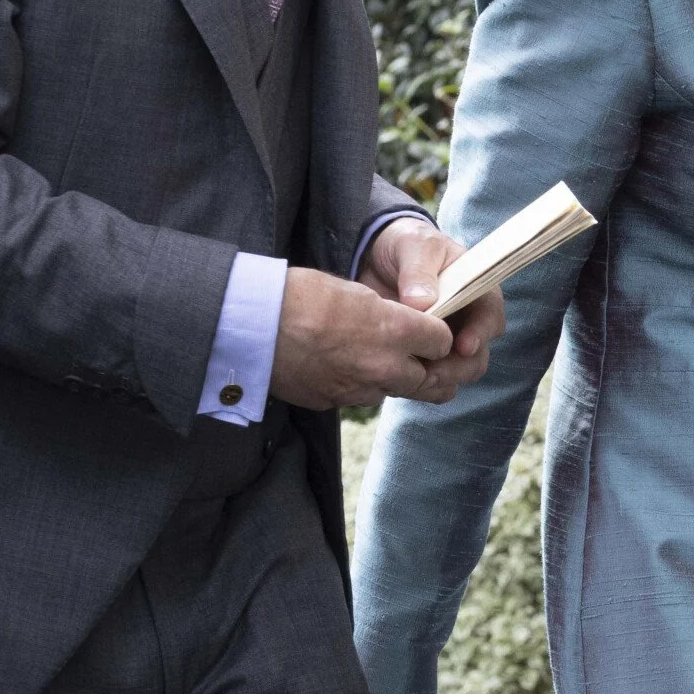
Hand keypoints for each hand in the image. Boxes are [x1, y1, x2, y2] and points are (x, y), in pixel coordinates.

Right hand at [267, 268, 456, 410]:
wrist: (250, 327)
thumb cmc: (297, 296)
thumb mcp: (352, 291)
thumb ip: (385, 313)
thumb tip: (399, 323)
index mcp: (394, 329)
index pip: (443, 342)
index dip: (438, 335)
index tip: (430, 329)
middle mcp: (384, 366)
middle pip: (433, 382)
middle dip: (432, 370)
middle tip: (424, 357)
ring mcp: (359, 390)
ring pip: (396, 392)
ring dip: (396, 379)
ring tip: (379, 359)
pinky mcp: (335, 402)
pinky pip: (361, 398)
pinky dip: (361, 385)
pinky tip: (344, 366)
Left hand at [360, 216, 506, 401]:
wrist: (377, 257)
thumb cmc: (407, 245)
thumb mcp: (414, 246)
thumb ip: (419, 271)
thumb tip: (423, 303)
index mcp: (477, 292)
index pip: (491, 318)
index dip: (481, 334)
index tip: (463, 346)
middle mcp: (468, 322)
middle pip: (477, 357)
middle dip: (458, 368)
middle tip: (431, 372)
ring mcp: (447, 342)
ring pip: (457, 374)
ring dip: (440, 380)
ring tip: (414, 378)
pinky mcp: (425, 355)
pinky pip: (431, 380)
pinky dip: (419, 385)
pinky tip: (399, 381)